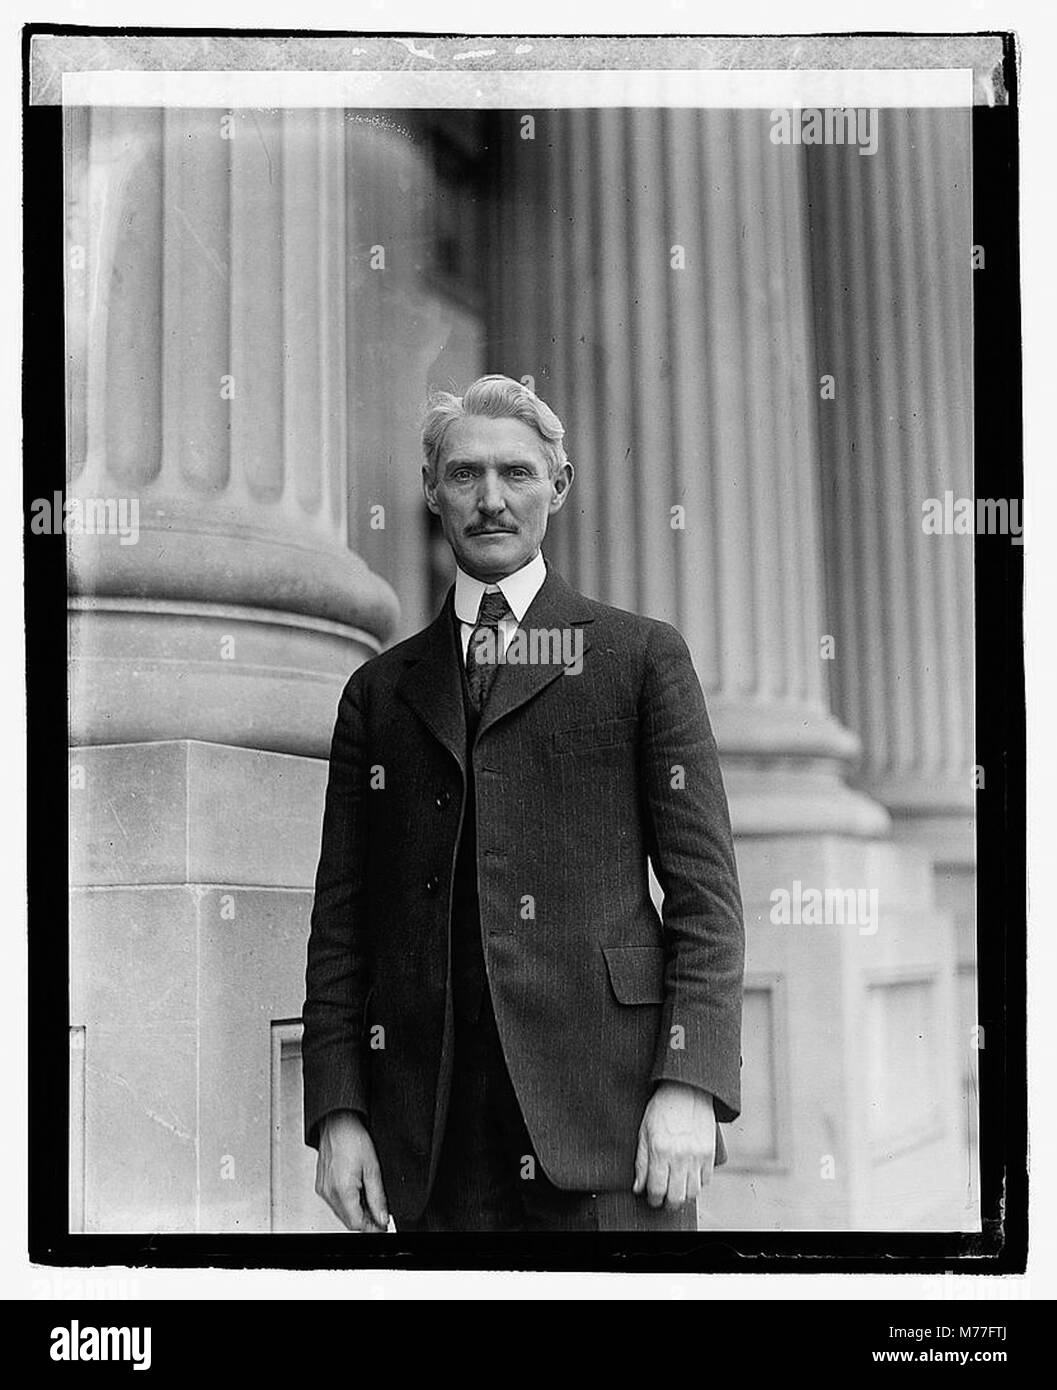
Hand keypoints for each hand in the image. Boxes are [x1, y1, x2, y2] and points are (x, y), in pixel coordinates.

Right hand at [315, 1110, 389, 1231]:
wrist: (336, 1124)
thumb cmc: (352, 1139)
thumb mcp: (373, 1168)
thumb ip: (377, 1197)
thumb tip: (382, 1217)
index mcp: (342, 1190)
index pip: (357, 1223)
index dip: (372, 1227)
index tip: (383, 1225)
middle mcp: (328, 1193)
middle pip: (348, 1221)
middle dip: (365, 1221)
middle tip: (380, 1216)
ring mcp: (323, 1190)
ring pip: (341, 1213)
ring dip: (357, 1213)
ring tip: (371, 1202)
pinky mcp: (321, 1186)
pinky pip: (335, 1203)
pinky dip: (347, 1204)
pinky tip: (358, 1194)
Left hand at [632, 1081, 715, 1208]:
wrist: (687, 1089)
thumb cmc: (661, 1108)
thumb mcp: (644, 1132)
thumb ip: (641, 1162)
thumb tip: (638, 1188)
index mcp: (660, 1150)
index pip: (656, 1190)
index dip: (652, 1200)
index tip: (651, 1199)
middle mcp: (680, 1156)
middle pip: (676, 1197)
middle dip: (668, 1204)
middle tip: (664, 1200)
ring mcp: (697, 1155)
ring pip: (692, 1193)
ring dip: (683, 1196)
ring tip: (676, 1190)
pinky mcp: (710, 1153)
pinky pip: (706, 1180)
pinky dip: (698, 1184)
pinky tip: (689, 1177)